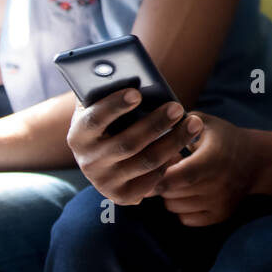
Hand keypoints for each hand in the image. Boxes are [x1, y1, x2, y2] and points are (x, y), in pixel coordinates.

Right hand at [65, 90, 199, 203]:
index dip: (114, 106)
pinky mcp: (122, 196)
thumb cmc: (110, 119)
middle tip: (177, 107)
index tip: (137, 93)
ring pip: (146, 161)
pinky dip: (169, 163)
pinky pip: (152, 180)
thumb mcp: (103, 105)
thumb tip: (130, 75)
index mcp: (78, 135)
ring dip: (173, 141)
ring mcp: (104, 182)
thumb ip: (110, 91)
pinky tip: (183, 147)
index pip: (94, 120)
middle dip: (155, 123)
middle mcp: (88, 162)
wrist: (104, 156)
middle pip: (127, 143)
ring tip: (193, 123)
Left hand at [152, 113, 256, 225]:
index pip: (176, 176)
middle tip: (166, 166)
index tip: (153, 163)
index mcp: (212, 159)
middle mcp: (217, 184)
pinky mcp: (220, 215)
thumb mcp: (204, 122)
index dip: (158, 174)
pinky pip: (185, 219)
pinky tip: (187, 191)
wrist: (256, 160)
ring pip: (174, 207)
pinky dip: (181, 208)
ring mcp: (219, 202)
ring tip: (178, 178)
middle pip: (170, 193)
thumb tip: (149, 124)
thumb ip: (177, 123)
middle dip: (160, 180)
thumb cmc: (223, 138)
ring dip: (169, 194)